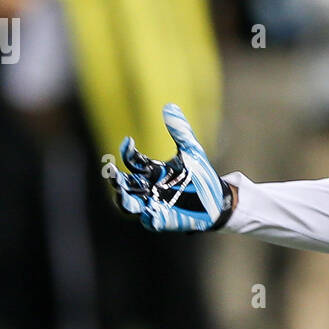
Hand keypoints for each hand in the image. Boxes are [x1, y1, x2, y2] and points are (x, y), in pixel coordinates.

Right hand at [106, 103, 230, 231]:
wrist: (217, 199)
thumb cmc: (202, 175)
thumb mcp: (192, 151)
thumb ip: (180, 131)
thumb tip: (169, 106)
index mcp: (152, 171)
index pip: (132, 161)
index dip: (127, 152)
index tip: (129, 142)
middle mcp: (149, 188)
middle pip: (124, 185)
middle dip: (115, 180)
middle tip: (111, 172)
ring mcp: (155, 204)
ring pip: (130, 205)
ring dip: (125, 201)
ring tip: (124, 196)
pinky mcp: (165, 219)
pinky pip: (151, 221)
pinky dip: (149, 218)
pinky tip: (150, 212)